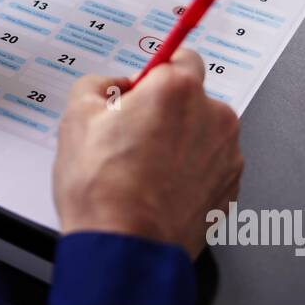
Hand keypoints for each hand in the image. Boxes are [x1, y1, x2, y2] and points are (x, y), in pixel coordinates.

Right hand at [53, 49, 241, 258]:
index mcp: (178, 90)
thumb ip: (96, 84)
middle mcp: (213, 117)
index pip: (180, 55)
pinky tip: (158, 188)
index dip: (154, 73)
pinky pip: (209, 166)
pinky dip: (189, 172)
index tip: (142, 87)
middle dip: (166, 109)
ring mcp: (226, 155)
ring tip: (142, 168)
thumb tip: (110, 87)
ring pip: (201, 133)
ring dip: (179, 142)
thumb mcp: (75, 117)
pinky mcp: (229, 188)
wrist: (126, 249)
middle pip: (192, 97)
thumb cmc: (104, 192)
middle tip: (131, 134)